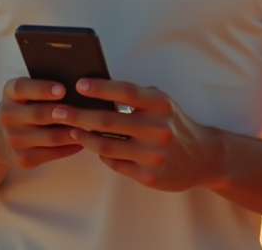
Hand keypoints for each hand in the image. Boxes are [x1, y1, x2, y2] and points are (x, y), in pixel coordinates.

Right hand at [0, 77, 83, 168]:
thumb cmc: (24, 108)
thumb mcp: (24, 94)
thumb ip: (44, 88)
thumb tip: (79, 88)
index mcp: (9, 94)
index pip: (22, 88)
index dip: (42, 89)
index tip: (63, 89)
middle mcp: (7, 116)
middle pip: (39, 114)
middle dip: (63, 113)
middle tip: (86, 110)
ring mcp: (14, 140)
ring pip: (51, 137)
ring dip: (74, 132)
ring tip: (93, 126)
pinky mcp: (23, 159)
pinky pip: (53, 153)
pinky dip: (71, 147)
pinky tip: (84, 141)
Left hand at [52, 79, 222, 191]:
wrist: (204, 157)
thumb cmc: (174, 123)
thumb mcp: (162, 103)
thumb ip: (135, 97)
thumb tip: (95, 89)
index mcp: (161, 105)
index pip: (126, 92)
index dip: (101, 88)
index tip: (78, 84)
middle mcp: (159, 129)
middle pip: (108, 121)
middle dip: (78, 116)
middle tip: (57, 112)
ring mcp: (154, 155)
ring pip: (107, 146)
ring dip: (84, 138)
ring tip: (70, 130)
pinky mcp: (150, 177)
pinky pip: (115, 164)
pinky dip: (101, 155)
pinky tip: (92, 147)